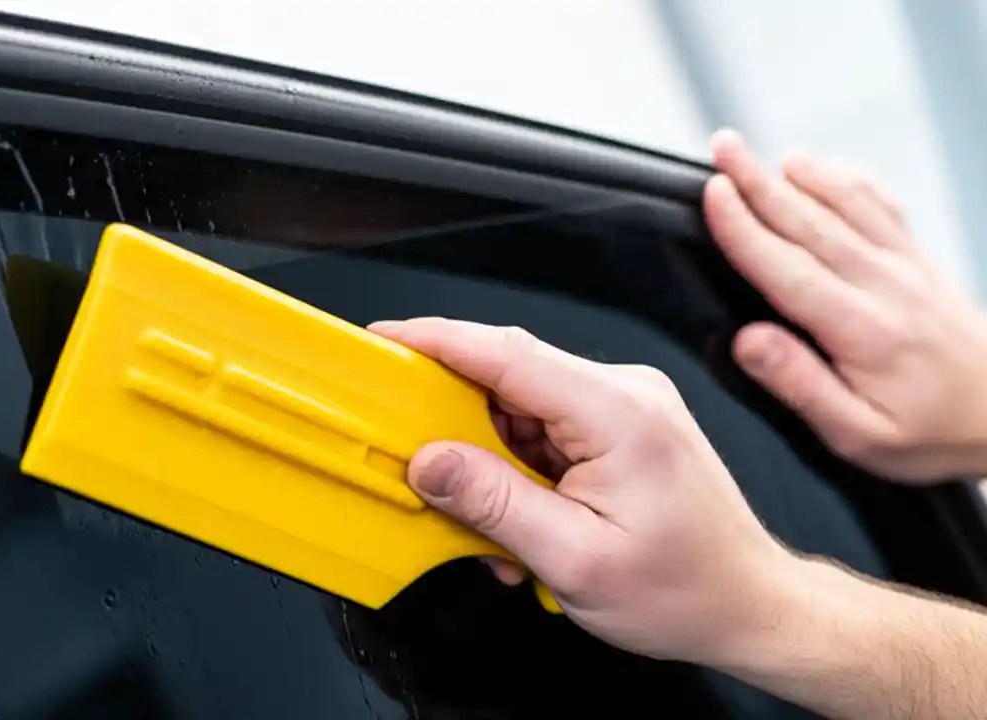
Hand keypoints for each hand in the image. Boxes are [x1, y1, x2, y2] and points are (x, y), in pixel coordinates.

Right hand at [369, 317, 797, 665]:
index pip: (507, 354)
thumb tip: (429, 461)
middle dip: (455, 423)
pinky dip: (516, 470)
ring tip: (490, 525)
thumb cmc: (684, 590)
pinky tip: (519, 519)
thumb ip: (493, 503)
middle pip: (507, 378)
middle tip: (417, 463)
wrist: (750, 605)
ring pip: (520, 408)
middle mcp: (623, 393)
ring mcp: (623, 407)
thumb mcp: (573, 558)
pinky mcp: (619, 427)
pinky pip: (543, 430)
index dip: (436, 341)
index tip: (384, 339)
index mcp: (618, 411)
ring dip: (489, 460)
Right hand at [705, 129, 986, 483]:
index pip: (786, 267)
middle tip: (720, 147)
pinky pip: (878, 203)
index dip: (743, 227)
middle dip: (756, 181)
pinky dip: (842, 177)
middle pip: (807, 221)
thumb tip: (746, 340)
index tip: (713, 192)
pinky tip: (815, 168)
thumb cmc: (931, 434)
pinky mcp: (916, 259)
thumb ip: (799, 385)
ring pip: (842, 203)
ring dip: (791, 173)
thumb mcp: (860, 436)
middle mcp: (883, 285)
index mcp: (861, 330)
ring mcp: (904, 265)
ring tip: (752, 150)